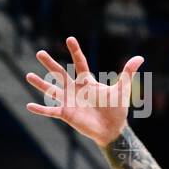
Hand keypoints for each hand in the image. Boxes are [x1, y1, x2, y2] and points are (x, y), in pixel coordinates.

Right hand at [24, 36, 143, 147]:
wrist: (113, 129)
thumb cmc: (117, 109)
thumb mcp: (122, 89)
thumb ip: (128, 73)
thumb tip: (140, 57)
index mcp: (87, 82)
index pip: (80, 63)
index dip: (76, 51)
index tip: (70, 39)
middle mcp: (75, 90)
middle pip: (60, 74)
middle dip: (50, 64)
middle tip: (40, 52)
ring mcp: (69, 101)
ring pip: (52, 90)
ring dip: (40, 84)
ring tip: (28, 76)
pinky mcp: (66, 114)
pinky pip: (51, 111)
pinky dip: (41, 109)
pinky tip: (29, 106)